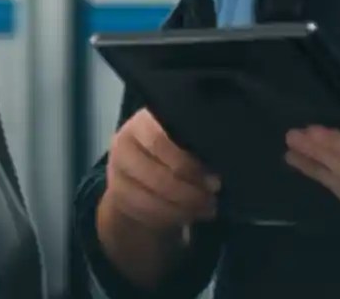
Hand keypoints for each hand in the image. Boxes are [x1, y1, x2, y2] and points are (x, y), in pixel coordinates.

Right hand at [101, 108, 220, 235]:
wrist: (142, 162)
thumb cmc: (175, 143)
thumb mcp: (185, 135)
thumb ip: (198, 143)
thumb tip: (224, 161)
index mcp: (144, 122)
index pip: (162, 142)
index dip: (189, 164)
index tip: (215, 179)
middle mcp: (124, 143)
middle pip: (158, 175)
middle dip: (190, 192)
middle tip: (213, 198)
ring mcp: (116, 170)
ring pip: (149, 199)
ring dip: (182, 209)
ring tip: (207, 209)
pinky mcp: (116, 195)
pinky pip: (143, 213)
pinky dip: (168, 218)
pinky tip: (188, 215)